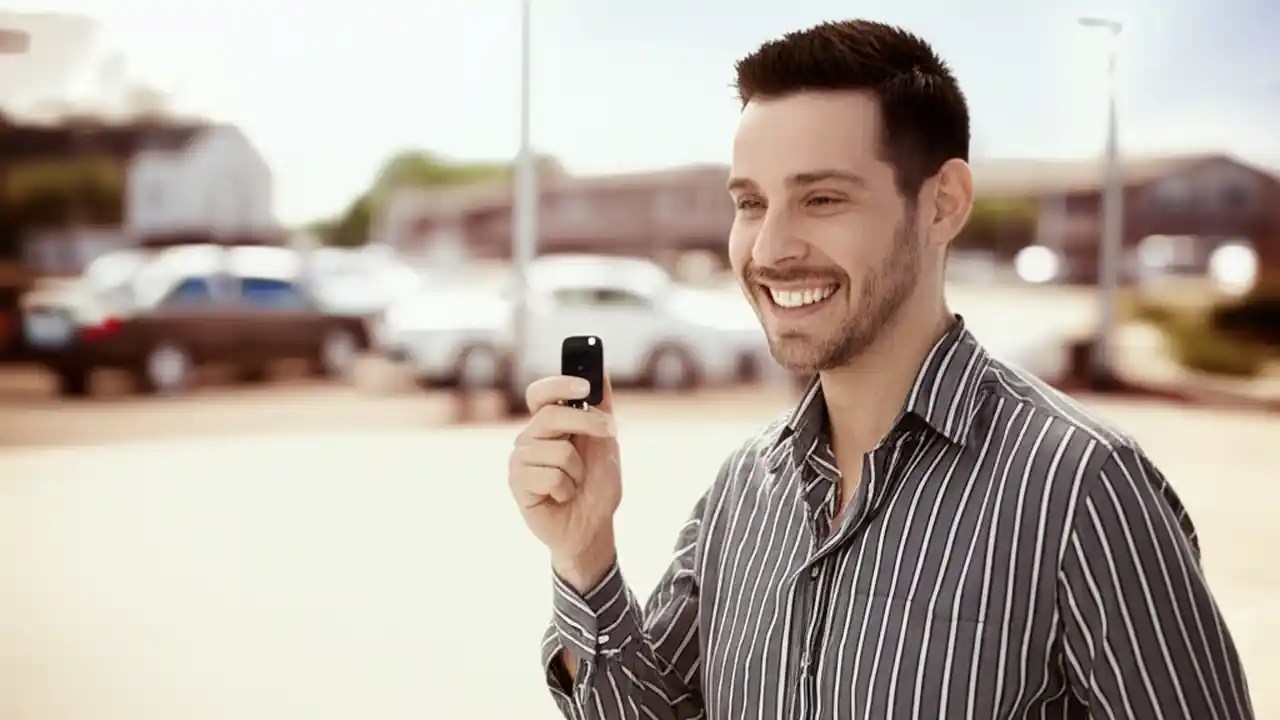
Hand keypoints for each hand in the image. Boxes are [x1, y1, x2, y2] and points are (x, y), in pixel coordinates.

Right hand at [509, 373, 620, 591]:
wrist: (593, 525)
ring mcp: (520, 459)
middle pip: (551, 415)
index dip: (559, 384)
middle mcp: (530, 437)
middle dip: (587, 425)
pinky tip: (561, 497)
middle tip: (608, 436)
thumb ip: (601, 407)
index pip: (540, 392)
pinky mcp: (517, 483)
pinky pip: (548, 476)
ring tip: (573, 483)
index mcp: (548, 423)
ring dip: (578, 471)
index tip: (586, 386)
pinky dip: (565, 489)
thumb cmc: (597, 484)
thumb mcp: (607, 441)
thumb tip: (600, 370)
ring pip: (557, 451)